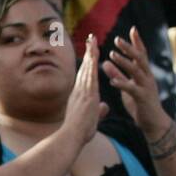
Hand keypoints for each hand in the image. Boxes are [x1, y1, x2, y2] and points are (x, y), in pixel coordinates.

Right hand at [60, 34, 107, 148]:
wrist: (71, 137)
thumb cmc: (79, 133)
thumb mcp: (93, 120)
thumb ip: (99, 112)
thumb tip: (105, 107)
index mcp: (80, 96)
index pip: (85, 76)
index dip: (88, 64)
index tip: (91, 53)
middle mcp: (79, 91)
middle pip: (85, 68)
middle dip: (89, 53)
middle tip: (91, 39)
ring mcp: (82, 91)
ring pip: (87, 67)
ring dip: (90, 53)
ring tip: (93, 39)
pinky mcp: (87, 93)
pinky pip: (90, 74)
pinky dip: (92, 62)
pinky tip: (94, 52)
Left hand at [102, 26, 167, 139]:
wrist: (153, 124)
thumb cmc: (140, 105)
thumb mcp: (127, 88)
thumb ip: (117, 75)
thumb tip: (105, 63)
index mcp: (144, 74)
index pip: (141, 54)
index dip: (137, 42)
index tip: (132, 29)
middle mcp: (147, 77)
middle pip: (140, 58)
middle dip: (129, 48)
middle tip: (117, 39)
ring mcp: (146, 87)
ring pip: (136, 71)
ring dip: (124, 62)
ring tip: (111, 55)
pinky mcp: (142, 98)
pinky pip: (132, 89)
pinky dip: (122, 84)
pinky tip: (112, 81)